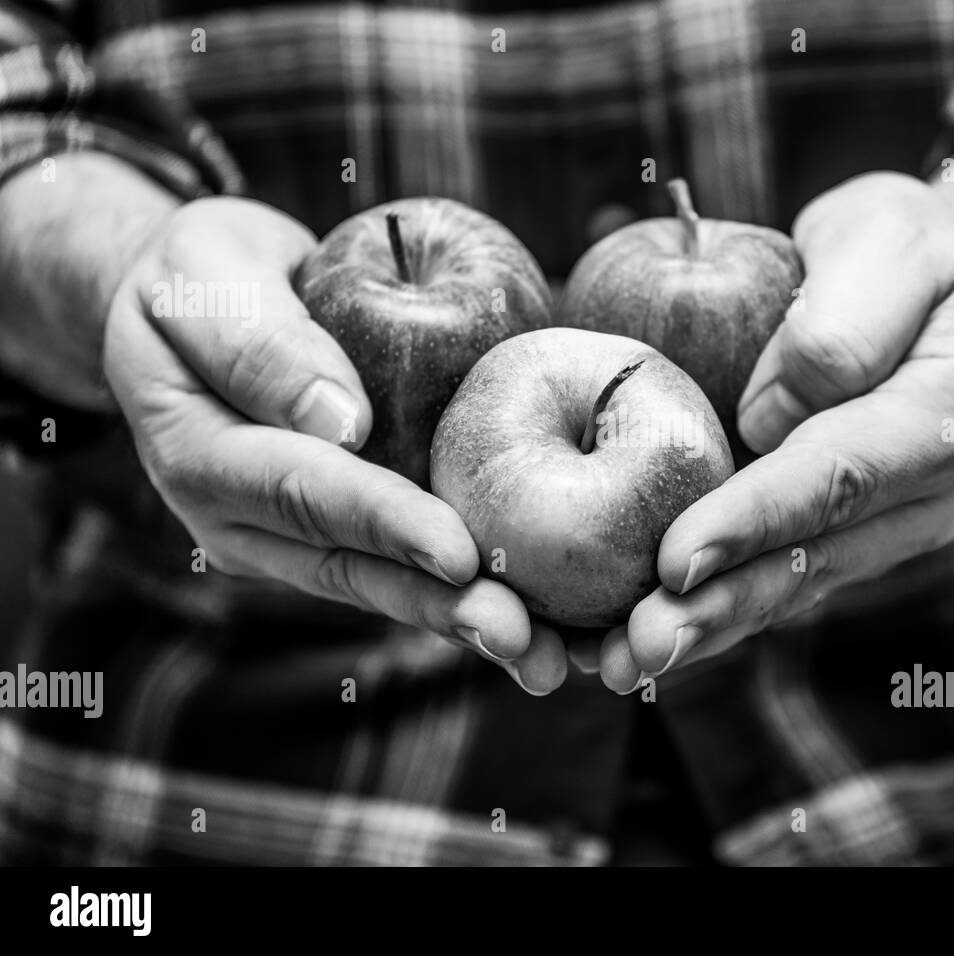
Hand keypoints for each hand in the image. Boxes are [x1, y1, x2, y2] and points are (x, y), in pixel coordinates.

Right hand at [103, 197, 565, 693]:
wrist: (196, 301)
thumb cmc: (199, 276)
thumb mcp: (206, 278)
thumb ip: (260, 344)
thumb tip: (339, 421)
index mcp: (204, 458)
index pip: (306, 493)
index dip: (386, 525)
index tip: (460, 555)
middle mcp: (245, 521)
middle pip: (354, 569)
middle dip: (443, 608)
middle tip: (524, 641)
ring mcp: (290, 538)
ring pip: (385, 586)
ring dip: (467, 622)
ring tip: (548, 658)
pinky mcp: (336, 534)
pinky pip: (403, 569)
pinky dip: (469, 593)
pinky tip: (542, 623)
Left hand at [599, 172, 953, 690]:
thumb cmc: (913, 245)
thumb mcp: (890, 240)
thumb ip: (841, 325)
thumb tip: (763, 420)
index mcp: (947, 417)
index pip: (839, 476)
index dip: (757, 522)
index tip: (675, 562)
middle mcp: (926, 494)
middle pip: (814, 559)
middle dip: (721, 608)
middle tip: (637, 650)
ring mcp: (891, 525)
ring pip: (795, 585)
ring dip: (709, 628)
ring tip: (622, 665)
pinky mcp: (850, 533)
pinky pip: (782, 574)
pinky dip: (715, 607)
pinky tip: (641, 637)